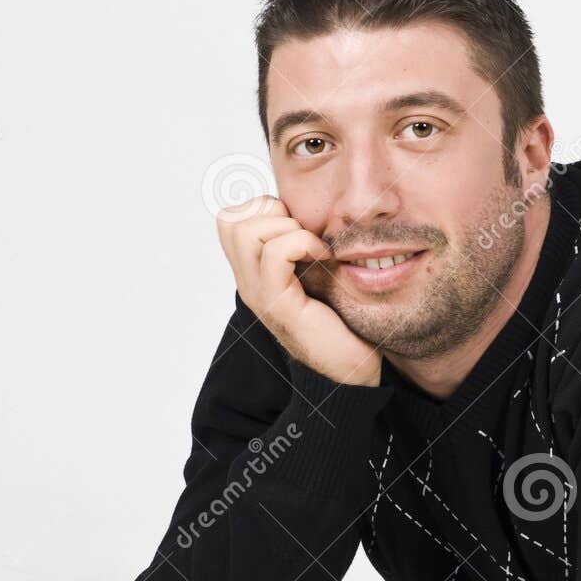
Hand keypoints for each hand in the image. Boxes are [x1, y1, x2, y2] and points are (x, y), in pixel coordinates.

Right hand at [216, 195, 381, 386]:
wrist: (350, 372)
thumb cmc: (341, 322)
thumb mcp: (317, 274)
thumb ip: (303, 248)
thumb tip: (311, 211)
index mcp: (253, 272)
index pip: (230, 218)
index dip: (263, 208)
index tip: (298, 227)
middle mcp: (248, 282)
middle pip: (230, 219)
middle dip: (272, 211)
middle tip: (304, 234)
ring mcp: (259, 294)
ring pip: (248, 231)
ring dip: (289, 227)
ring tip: (315, 248)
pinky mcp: (280, 305)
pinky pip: (276, 253)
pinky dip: (304, 243)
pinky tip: (325, 258)